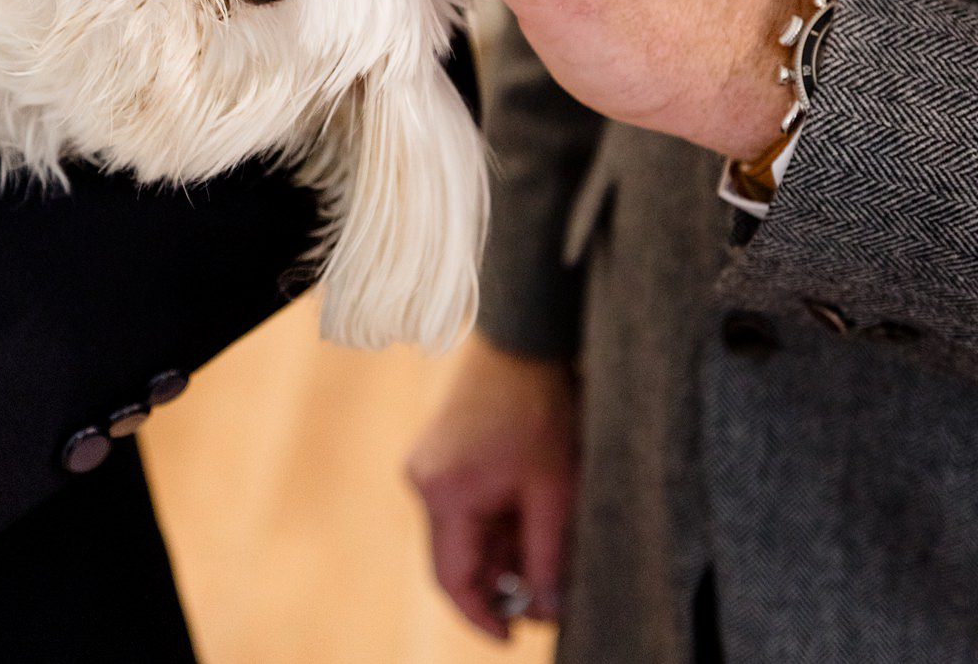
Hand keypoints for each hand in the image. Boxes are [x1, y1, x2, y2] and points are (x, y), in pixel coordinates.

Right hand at [408, 337, 578, 638]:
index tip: (511, 640)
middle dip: (498, 584)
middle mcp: (423, 483)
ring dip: (498, 552)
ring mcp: (425, 467)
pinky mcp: (436, 455)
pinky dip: (491, 524)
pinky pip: (460, 508)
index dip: (481, 617)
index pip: (452, 579)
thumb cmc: (539, 411)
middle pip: (454, 559)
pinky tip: (527, 516)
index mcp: (444, 494)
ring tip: (544, 548)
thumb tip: (545, 612)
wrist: (521, 343)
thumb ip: (547, 558)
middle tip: (543, 597)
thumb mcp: (554, 493)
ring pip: (460, 535)